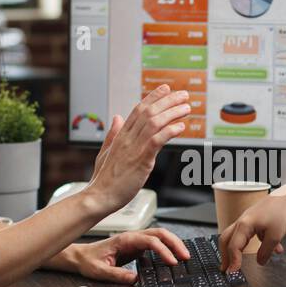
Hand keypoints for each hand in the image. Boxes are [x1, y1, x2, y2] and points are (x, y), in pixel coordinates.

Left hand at [69, 228, 191, 284]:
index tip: (172, 262)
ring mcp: (135, 242)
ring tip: (184, 256)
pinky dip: (167, 248)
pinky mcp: (137, 248)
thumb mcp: (100, 272)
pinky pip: (156, 244)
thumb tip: (136, 280)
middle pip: (160, 234)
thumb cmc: (89, 261)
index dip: (163, 250)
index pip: (150, 241)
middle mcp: (132, 238)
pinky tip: (173, 257)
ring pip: (160, 237)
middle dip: (175, 243)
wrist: (81, 257)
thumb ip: (118, 275)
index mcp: (125, 240)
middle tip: (186, 256)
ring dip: (173, 244)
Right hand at [84, 85, 191, 214]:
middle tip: (183, 95)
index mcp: (120, 136)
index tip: (166, 89)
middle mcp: (127, 139)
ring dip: (172, 113)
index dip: (153, 97)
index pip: (138, 110)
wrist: (99, 197)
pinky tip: (180, 127)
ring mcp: (134, 148)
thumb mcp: (105, 152)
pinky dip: (169, 132)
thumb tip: (116, 118)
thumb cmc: (103, 180)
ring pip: (154, 123)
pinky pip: (156, 141)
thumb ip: (113, 134)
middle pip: (149, 112)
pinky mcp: (141, 161)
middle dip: (168, 101)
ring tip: (186, 108)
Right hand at [217, 187, 285, 272]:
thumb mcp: (275, 236)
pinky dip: (255, 244)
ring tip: (236, 262)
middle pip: (226, 239)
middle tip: (225, 268)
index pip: (233, 246)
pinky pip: (251, 233)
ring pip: (236, 236)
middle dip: (225, 255)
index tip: (232, 272)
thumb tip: (260, 261)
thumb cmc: (282, 211)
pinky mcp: (256, 219)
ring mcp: (248, 219)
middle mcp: (243, 221)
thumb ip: (266, 251)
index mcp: (244, 225)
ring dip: (236, 250)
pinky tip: (272, 250)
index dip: (233, 261)